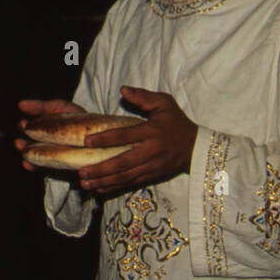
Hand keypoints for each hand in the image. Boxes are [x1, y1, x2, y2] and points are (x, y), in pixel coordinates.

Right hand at [14, 98, 85, 171]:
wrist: (99, 135)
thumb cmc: (77, 119)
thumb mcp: (60, 108)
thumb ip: (41, 106)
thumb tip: (20, 104)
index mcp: (41, 128)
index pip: (27, 128)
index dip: (23, 126)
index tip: (23, 124)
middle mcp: (42, 142)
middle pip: (26, 144)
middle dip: (21, 143)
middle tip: (19, 142)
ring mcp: (48, 155)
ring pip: (32, 156)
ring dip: (24, 155)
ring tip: (23, 152)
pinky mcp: (56, 166)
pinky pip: (41, 168)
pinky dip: (33, 166)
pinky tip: (28, 164)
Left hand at [74, 86, 197, 194]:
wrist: (197, 147)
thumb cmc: (177, 123)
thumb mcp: (164, 104)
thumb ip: (143, 97)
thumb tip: (123, 90)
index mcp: (152, 132)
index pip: (125, 136)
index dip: (105, 139)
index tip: (87, 141)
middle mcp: (151, 151)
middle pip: (123, 163)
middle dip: (101, 169)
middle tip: (82, 172)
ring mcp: (152, 166)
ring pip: (125, 177)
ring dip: (104, 182)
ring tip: (85, 183)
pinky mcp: (152, 176)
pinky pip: (131, 183)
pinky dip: (114, 187)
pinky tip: (99, 189)